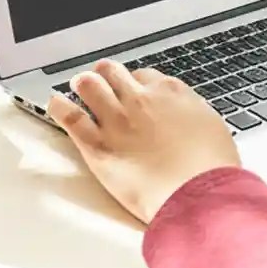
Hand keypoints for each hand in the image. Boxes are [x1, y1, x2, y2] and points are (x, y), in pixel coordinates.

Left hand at [47, 60, 240, 223]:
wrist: (198, 195)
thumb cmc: (211, 169)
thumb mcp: (211, 128)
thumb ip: (189, 115)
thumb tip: (183, 117)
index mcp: (170, 93)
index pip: (143, 75)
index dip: (135, 84)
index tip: (133, 91)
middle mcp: (140, 100)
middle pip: (113, 73)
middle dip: (106, 76)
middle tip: (102, 82)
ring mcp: (116, 120)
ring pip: (88, 85)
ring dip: (83, 84)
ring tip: (78, 87)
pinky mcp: (97, 145)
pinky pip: (70, 116)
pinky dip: (59, 106)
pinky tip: (55, 103)